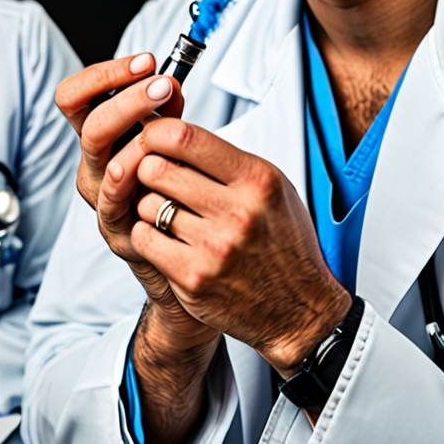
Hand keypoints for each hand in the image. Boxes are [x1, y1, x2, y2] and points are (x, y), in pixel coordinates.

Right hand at [55, 54, 209, 344]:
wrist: (189, 257)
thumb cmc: (178, 192)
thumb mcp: (173, 143)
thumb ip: (167, 113)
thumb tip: (169, 80)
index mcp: (102, 137)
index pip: (76, 95)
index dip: (104, 74)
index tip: (145, 60)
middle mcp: (94, 163)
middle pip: (87, 118)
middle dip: (125, 95)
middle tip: (161, 83)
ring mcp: (102, 196)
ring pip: (97, 151)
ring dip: (129, 125)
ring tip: (159, 114)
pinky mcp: (116, 229)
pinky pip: (110, 198)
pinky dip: (125, 175)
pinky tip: (142, 163)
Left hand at [129, 118, 350, 374]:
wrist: (299, 311)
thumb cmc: (283, 243)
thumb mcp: (272, 189)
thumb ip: (227, 161)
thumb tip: (173, 132)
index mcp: (256, 180)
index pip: (186, 137)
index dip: (156, 132)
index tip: (150, 136)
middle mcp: (237, 212)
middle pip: (156, 168)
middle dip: (148, 168)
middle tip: (154, 177)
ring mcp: (214, 247)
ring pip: (147, 204)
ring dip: (149, 206)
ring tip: (168, 212)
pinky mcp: (194, 278)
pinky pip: (144, 238)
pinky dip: (147, 235)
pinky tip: (164, 237)